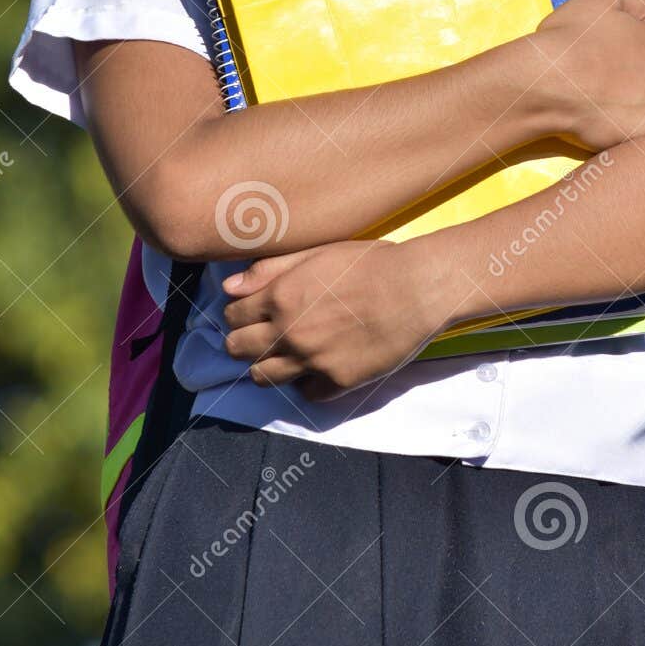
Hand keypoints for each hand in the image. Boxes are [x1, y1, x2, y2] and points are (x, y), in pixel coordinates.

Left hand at [220, 239, 435, 400]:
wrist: (415, 288)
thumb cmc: (369, 262)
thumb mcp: (316, 252)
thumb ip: (269, 269)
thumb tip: (229, 286)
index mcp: (280, 296)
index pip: (232, 316)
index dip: (237, 314)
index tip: (249, 313)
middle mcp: (289, 332)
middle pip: (238, 349)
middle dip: (241, 341)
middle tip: (260, 335)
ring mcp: (312, 360)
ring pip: (263, 377)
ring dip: (265, 366)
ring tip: (281, 355)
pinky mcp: (337, 381)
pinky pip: (304, 393)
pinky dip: (305, 382)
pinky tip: (315, 367)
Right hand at [519, 0, 644, 150]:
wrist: (547, 82)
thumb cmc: (567, 38)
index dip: (628, 54)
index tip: (605, 61)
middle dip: (635, 81)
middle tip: (601, 85)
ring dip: (633, 106)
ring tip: (600, 105)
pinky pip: (641, 132)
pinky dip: (626, 128)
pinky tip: (603, 121)